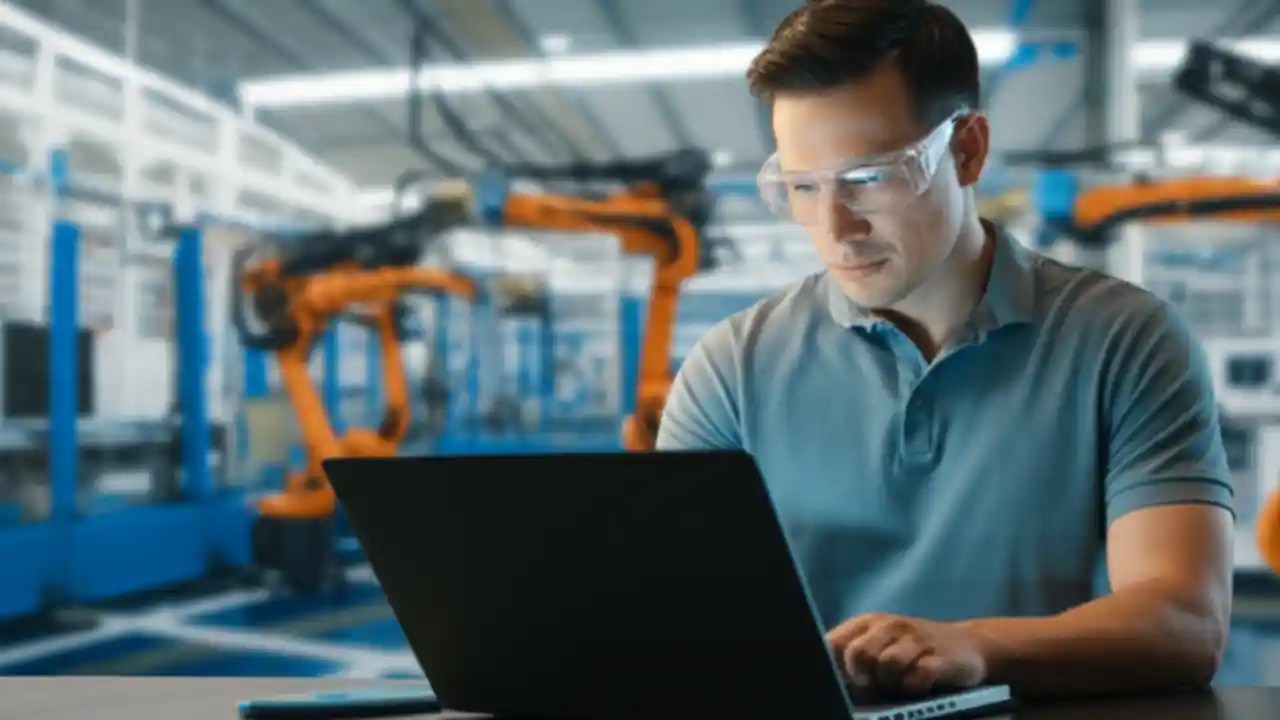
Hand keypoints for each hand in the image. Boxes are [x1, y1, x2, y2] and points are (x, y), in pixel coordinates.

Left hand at [826, 613, 988, 698]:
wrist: (970, 645)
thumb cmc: (913, 652)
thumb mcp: (880, 646)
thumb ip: (852, 658)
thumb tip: (827, 683)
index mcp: (868, 622)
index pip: (833, 643)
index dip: (833, 667)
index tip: (844, 680)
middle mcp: (890, 625)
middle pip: (858, 654)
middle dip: (863, 678)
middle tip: (875, 685)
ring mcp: (917, 638)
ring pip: (888, 665)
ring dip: (891, 683)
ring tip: (900, 684)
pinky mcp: (940, 657)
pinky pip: (917, 677)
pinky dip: (914, 688)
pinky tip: (920, 686)